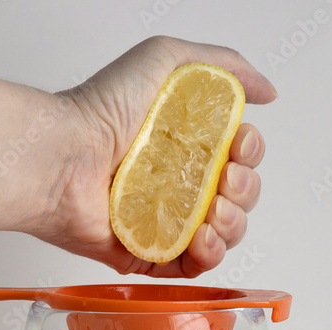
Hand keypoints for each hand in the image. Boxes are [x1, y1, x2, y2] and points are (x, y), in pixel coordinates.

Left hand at [41, 36, 277, 277]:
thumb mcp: (168, 59)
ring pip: (225, 234)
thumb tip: (266, 92)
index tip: (240, 146)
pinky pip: (193, 268)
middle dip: (246, 190)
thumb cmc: (104, 106)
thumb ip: (225, 67)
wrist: (65, 154)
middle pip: (239, 198)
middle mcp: (178, 183)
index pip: (240, 157)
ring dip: (233, 223)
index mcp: (186, 144)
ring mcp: (165, 221)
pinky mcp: (148, 253)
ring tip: (214, 210)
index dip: (250, 154)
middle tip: (225, 180)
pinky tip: (203, 238)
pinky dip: (210, 256)